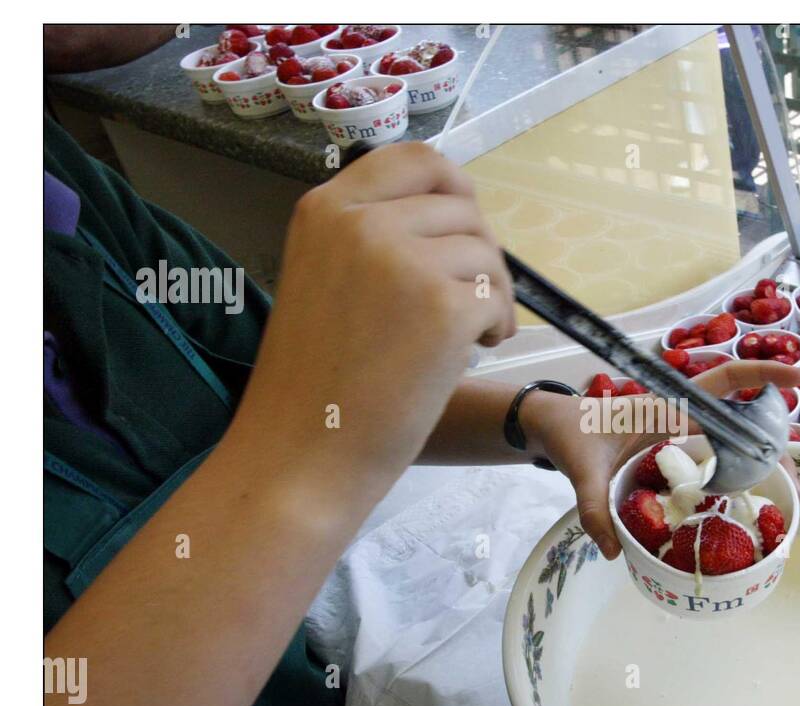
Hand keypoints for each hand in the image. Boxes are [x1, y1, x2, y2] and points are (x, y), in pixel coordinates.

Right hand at [229, 142, 516, 502]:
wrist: (301, 453)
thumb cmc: (316, 383)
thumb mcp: (323, 279)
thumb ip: (373, 240)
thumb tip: (454, 214)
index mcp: (325, 209)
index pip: (415, 158)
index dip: (454, 188)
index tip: (463, 224)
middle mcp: (362, 223)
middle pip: (462, 207)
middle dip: (478, 252)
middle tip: (466, 300)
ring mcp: (402, 262)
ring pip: (486, 251)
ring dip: (489, 293)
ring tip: (464, 337)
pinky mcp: (442, 307)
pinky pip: (498, 296)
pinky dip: (497, 326)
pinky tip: (472, 354)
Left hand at [524, 360, 799, 557]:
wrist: (548, 424)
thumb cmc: (567, 434)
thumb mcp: (580, 472)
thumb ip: (594, 510)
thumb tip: (613, 551)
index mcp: (666, 407)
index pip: (723, 381)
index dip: (762, 376)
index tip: (798, 378)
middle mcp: (680, 414)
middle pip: (740, 414)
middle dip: (771, 438)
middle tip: (792, 477)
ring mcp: (679, 430)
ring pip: (730, 433)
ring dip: (756, 454)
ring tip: (779, 490)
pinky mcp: (673, 446)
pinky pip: (712, 450)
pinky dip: (733, 465)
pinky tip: (744, 492)